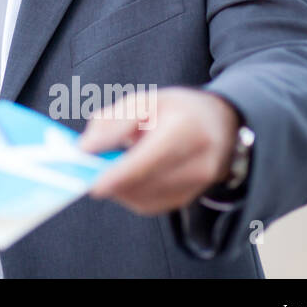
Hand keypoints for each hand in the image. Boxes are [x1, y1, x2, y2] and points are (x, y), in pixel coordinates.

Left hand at [76, 87, 240, 214]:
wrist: (221, 124)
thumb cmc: (178, 109)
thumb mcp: (144, 101)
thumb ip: (112, 122)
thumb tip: (85, 148)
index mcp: (186, 130)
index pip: (150, 159)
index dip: (120, 175)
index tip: (93, 184)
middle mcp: (198, 162)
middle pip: (145, 183)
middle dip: (112, 181)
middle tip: (88, 171)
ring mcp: (197, 185)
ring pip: (145, 199)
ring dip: (119, 188)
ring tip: (109, 168)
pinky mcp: (189, 198)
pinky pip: (151, 205)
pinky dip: (131, 194)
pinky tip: (125, 177)